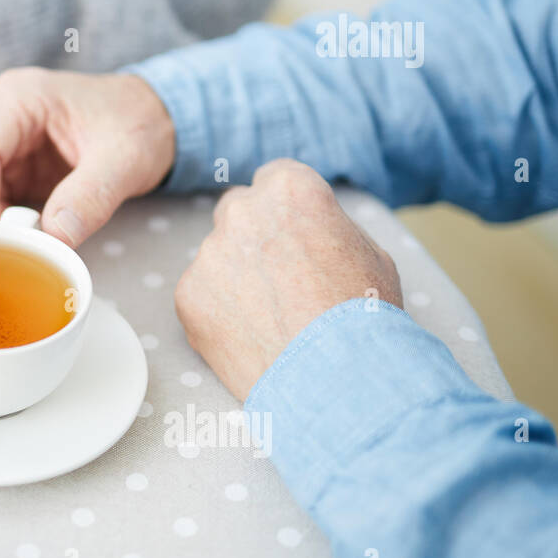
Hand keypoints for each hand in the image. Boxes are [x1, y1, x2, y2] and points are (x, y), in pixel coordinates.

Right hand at [0, 68, 175, 246]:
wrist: (155, 116)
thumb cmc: (139, 122)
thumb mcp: (127, 159)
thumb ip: (92, 196)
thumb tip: (55, 237)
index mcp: (18, 98)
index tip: (2, 242)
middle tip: (14, 247)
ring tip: (26, 240)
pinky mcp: (5, 165)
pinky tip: (27, 234)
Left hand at [175, 159, 403, 400]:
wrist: (337, 379)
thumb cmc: (363, 317)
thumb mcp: (369, 252)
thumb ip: (328, 226)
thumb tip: (310, 226)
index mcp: (290, 190)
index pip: (275, 178)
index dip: (286, 208)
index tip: (294, 233)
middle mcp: (241, 212)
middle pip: (239, 212)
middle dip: (254, 237)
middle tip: (281, 279)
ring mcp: (208, 253)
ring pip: (217, 256)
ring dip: (236, 277)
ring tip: (272, 320)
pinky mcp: (188, 294)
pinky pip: (201, 295)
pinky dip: (218, 313)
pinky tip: (251, 337)